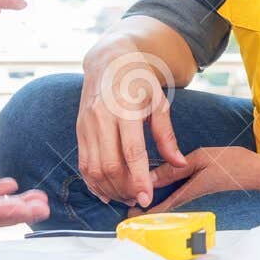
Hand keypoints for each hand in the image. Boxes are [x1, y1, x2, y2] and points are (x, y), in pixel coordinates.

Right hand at [77, 37, 183, 208]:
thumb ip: (167, 136)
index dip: (138, 179)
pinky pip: (83, 163)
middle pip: (109, 165)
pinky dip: (93, 182)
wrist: (109, 60)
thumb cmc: (138, 81)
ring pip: (93, 169)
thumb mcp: (159, 102)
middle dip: (124, 189)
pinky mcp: (79, 130)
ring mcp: (87, 125)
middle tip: (139, 199)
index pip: (131, 151)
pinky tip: (106, 191)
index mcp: (125, 109)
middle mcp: (102, 118)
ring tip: (126, 196)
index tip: (146, 199)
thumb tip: (180, 164)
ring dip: (109, 189)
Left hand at [140, 146, 259, 214]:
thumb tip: (149, 176)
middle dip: (143, 214)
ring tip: (139, 200)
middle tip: (128, 206)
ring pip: (169, 212)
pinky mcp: (200, 198)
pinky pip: (177, 204)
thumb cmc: (233, 164)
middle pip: (161, 216)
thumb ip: (175, 168)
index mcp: (187, 194)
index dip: (140, 216)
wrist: (258, 173)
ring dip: (153, 209)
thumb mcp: (201, 158)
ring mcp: (196, 203)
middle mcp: (190, 203)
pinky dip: (165, 203)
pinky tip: (160, 193)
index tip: (127, 213)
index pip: (158, 212)